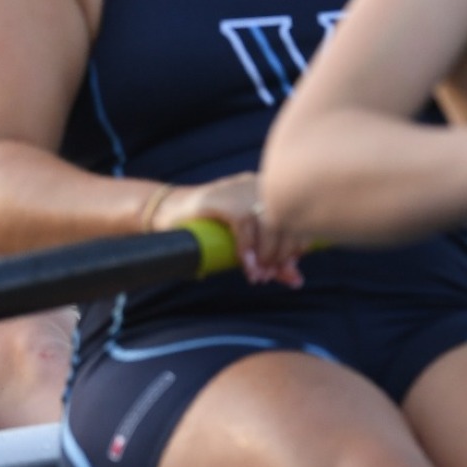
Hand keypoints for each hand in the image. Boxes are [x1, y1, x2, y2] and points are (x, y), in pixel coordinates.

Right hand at [152, 174, 308, 286]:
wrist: (168, 213)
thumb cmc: (207, 230)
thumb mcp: (244, 244)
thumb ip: (271, 259)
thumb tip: (297, 280)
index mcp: (267, 192)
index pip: (298, 218)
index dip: (298, 248)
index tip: (289, 271)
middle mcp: (258, 185)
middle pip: (287, 222)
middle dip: (281, 257)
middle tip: (268, 277)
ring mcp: (240, 189)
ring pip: (271, 224)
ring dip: (267, 257)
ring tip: (258, 276)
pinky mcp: (222, 198)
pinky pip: (245, 225)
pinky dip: (249, 251)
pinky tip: (247, 267)